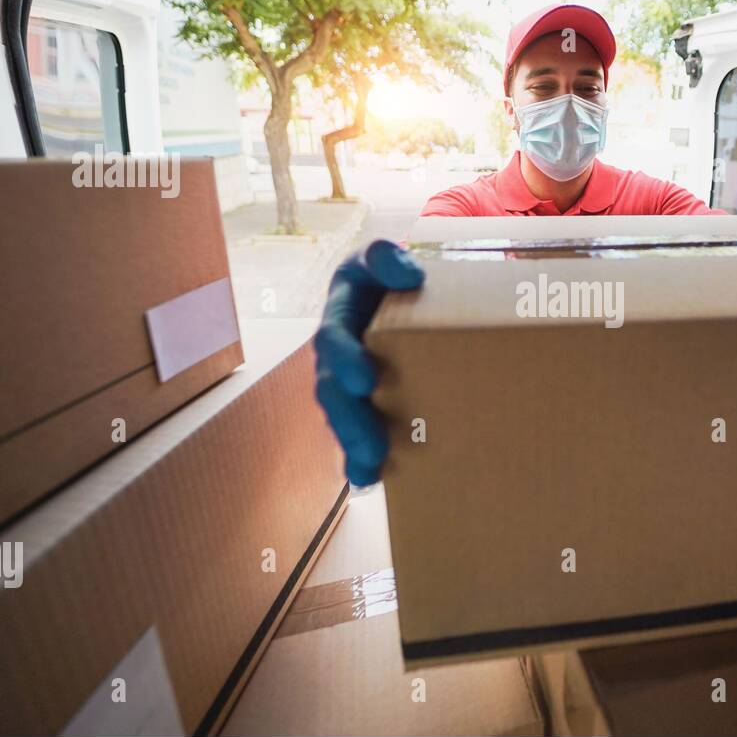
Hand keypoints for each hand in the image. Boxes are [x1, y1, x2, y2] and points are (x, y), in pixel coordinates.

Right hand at [315, 239, 424, 485]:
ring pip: (339, 417)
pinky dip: (359, 458)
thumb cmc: (391, 276)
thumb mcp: (384, 259)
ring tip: (370, 466)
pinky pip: (354, 433)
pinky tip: (369, 478)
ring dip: (352, 443)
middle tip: (370, 441)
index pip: (333, 338)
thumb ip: (387, 258)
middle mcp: (335, 353)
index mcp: (339, 314)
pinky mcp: (362, 403)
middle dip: (347, 418)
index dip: (345, 360)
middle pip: (331, 389)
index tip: (366, 380)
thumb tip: (405, 271)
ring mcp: (346, 381)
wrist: (403, 294)